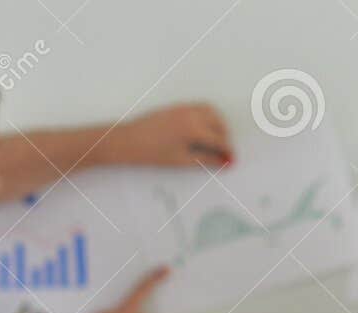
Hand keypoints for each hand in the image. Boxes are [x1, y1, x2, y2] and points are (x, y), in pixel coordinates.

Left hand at [108, 103, 230, 167]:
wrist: (126, 141)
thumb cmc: (150, 153)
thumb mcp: (181, 160)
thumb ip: (205, 160)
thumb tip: (222, 162)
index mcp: (194, 129)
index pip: (219, 140)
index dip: (227, 151)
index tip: (231, 160)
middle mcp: (192, 114)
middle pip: (219, 123)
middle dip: (224, 136)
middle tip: (224, 152)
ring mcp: (184, 107)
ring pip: (211, 111)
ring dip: (218, 123)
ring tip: (216, 140)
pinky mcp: (177, 106)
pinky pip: (200, 107)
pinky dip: (208, 116)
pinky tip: (203, 129)